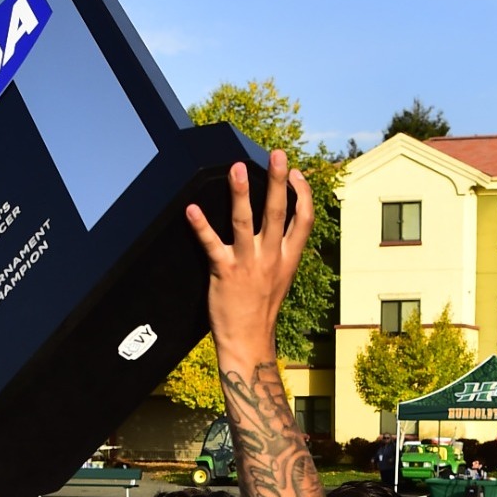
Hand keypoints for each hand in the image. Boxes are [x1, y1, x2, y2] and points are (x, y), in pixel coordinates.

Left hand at [186, 150, 312, 357]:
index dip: (302, 194)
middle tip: (278, 154)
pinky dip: (201, 226)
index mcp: (288, 258)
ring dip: (241, 194)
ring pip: (246, 223)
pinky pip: (212, 245)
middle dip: (278, 181)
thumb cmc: (260, 309)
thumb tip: (277, 226)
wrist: (249, 342)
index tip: (296, 173)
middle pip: (278, 213)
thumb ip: (280, 251)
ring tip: (237, 168)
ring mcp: (248, 264)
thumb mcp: (281, 278)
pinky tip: (192, 210)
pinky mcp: (224, 273)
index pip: (305, 220)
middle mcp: (271, 258)